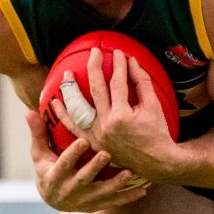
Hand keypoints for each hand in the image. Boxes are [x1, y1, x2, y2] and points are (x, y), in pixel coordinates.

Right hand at [29, 109, 149, 213]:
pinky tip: (143, 190)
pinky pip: (113, 203)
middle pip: (83, 180)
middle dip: (95, 168)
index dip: (72, 154)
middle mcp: (68, 192)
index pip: (63, 165)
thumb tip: (29, 111)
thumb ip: (39, 133)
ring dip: (116, 184)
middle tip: (107, 154)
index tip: (82, 140)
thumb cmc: (46, 168)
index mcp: (54, 178)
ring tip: (129, 173)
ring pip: (101, 193)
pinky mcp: (96, 206)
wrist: (53, 198)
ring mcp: (83, 201)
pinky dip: (128, 197)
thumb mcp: (39, 153)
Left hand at [76, 49, 177, 178]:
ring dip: (71, 90)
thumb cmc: (158, 133)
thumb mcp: (153, 106)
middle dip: (95, 67)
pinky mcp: (94, 143)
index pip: (117, 82)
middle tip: (94, 52)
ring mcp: (97, 135)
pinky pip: (74, 129)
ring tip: (67, 74)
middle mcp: (106, 125)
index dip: (118, 65)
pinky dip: (63, 116)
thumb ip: (142, 82)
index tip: (118, 52)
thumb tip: (132, 62)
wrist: (157, 162)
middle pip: (96, 90)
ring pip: (79, 108)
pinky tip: (56, 103)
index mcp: (122, 115)